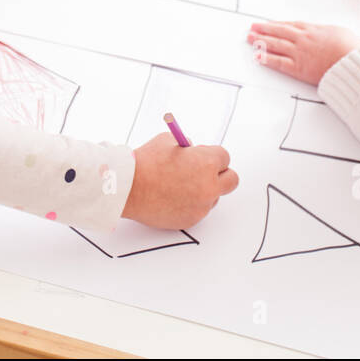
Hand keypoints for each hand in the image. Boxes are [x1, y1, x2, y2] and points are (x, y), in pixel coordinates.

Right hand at [121, 133, 238, 228]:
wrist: (128, 188)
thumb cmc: (145, 163)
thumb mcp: (167, 141)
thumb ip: (186, 146)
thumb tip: (193, 150)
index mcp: (206, 162)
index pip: (224, 157)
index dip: (212, 156)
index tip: (203, 157)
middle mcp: (209, 185)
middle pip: (231, 180)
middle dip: (220, 175)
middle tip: (206, 173)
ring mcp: (201, 205)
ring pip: (214, 197)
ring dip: (204, 191)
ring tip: (181, 186)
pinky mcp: (191, 219)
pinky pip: (199, 210)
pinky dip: (191, 205)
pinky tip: (173, 198)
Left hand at [247, 21, 359, 85]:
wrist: (351, 63)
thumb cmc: (350, 49)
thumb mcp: (340, 32)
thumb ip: (327, 31)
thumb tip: (324, 32)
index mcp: (313, 30)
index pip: (290, 25)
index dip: (278, 24)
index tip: (269, 23)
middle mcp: (302, 39)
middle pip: (279, 32)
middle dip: (264, 29)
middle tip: (253, 27)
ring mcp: (299, 53)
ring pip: (275, 44)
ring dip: (261, 41)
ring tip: (250, 38)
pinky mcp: (298, 68)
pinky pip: (279, 62)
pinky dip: (267, 59)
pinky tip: (257, 57)